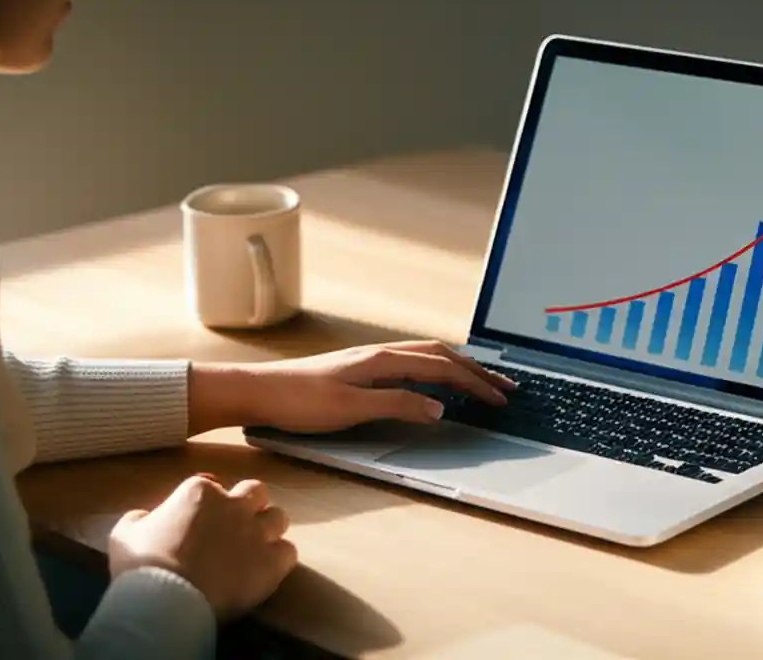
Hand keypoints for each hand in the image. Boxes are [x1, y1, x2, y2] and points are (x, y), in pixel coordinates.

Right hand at [108, 475, 296, 620]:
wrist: (165, 601)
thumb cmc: (141, 565)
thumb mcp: (125, 533)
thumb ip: (141, 518)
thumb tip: (146, 517)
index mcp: (199, 491)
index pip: (212, 485)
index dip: (208, 504)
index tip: (200, 521)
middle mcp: (234, 505)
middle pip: (256, 492)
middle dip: (250, 505)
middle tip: (237, 526)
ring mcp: (256, 532)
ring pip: (279, 517)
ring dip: (268, 529)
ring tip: (255, 547)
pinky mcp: (272, 561)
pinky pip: (289, 551)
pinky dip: (279, 558)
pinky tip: (265, 569)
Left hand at [188, 340, 516, 434]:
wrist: (258, 391)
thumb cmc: (299, 401)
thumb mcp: (351, 409)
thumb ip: (398, 405)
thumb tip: (440, 408)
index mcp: (383, 361)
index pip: (442, 368)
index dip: (475, 383)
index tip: (500, 399)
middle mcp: (381, 353)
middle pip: (441, 355)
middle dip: (476, 370)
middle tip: (504, 387)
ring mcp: (370, 358)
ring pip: (428, 354)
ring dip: (458, 366)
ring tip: (480, 379)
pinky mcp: (360, 367)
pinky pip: (413, 361)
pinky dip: (437, 367)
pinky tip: (436, 380)